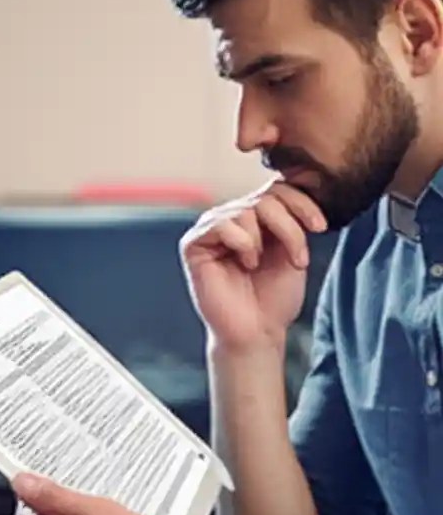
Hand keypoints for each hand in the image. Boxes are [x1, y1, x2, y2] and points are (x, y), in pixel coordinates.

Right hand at [180, 181, 327, 349]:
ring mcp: (211, 230)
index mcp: (255, 218)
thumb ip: (291, 219)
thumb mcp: (293, 250)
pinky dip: (242, 242)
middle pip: (265, 197)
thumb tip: (300, 183)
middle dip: (289, 226)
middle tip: (298, 258)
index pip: (277, 190)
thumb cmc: (275, 297)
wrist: (257, 332)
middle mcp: (231, 219)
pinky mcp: (194, 245)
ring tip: (264, 264)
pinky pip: (221, 224)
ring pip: (246, 210)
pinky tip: (246, 263)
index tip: (321, 227)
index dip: (302, 203)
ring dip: (267, 238)